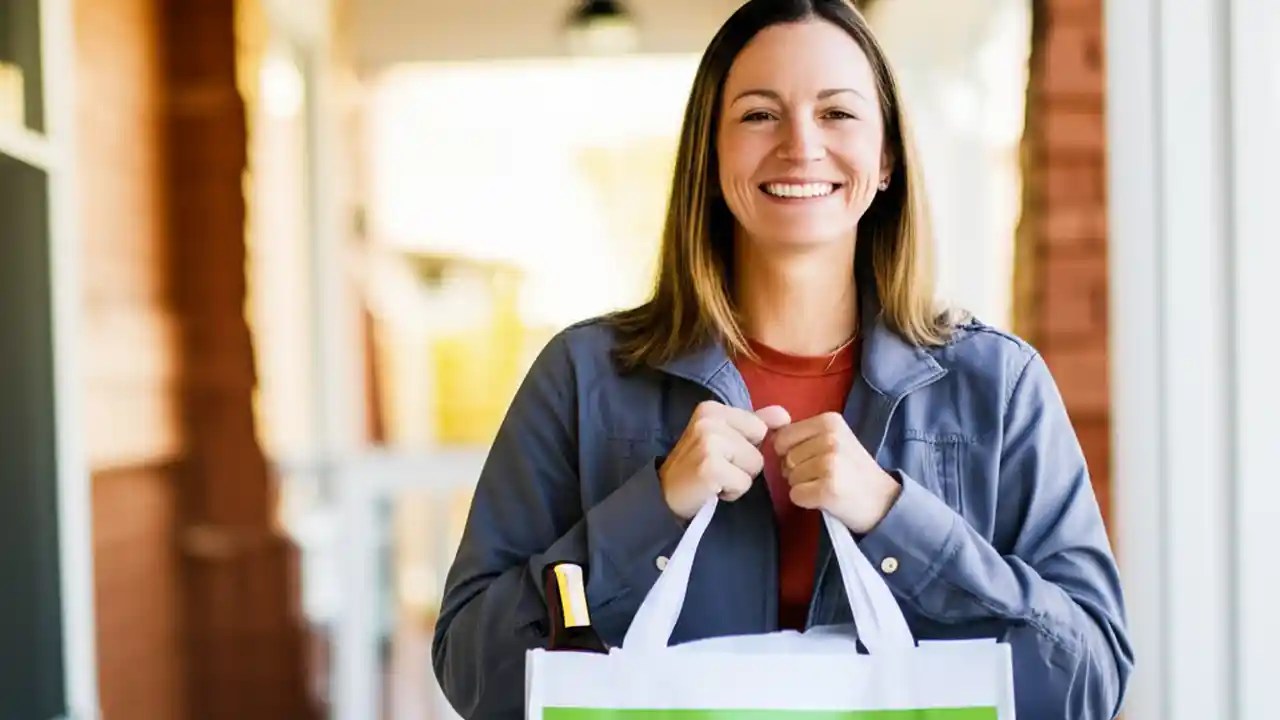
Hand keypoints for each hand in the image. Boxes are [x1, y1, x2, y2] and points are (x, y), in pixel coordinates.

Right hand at [659, 401, 791, 519]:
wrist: (663, 495)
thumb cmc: (696, 466)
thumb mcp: (725, 437)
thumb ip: (755, 423)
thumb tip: (784, 415)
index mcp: (712, 408)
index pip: (759, 427)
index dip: (746, 446)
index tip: (722, 453)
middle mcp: (709, 420)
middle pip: (760, 446)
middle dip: (744, 462)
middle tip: (718, 467)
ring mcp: (708, 443)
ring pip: (755, 465)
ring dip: (739, 478)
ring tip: (716, 479)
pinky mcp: (710, 468)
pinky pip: (744, 483)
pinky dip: (732, 492)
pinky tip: (713, 489)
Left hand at [772, 412, 901, 533]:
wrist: (883, 500)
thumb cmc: (852, 470)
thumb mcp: (835, 439)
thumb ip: (805, 434)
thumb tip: (768, 435)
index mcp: (829, 421)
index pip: (783, 436)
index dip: (789, 452)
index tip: (811, 459)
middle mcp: (830, 439)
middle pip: (784, 458)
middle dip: (795, 470)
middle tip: (822, 475)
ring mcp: (829, 464)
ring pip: (789, 477)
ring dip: (802, 486)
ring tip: (826, 485)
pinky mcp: (828, 489)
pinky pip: (796, 495)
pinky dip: (806, 501)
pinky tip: (825, 498)